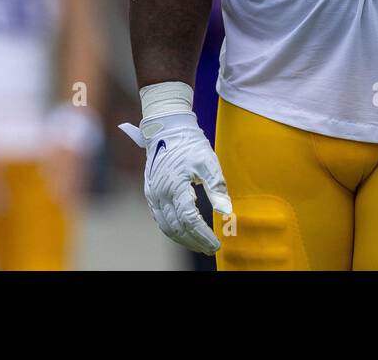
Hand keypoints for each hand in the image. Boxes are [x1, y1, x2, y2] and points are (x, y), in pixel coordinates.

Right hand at [119, 112, 232, 254]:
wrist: (167, 128)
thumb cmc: (189, 143)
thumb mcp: (208, 161)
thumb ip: (216, 187)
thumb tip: (226, 211)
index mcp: (175, 186)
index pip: (189, 220)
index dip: (203, 235)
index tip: (216, 243)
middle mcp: (160, 194)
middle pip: (177, 228)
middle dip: (194, 241)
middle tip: (211, 248)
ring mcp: (153, 195)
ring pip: (166, 227)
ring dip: (183, 239)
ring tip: (200, 245)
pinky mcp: (150, 193)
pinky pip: (160, 218)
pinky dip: (172, 230)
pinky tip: (184, 233)